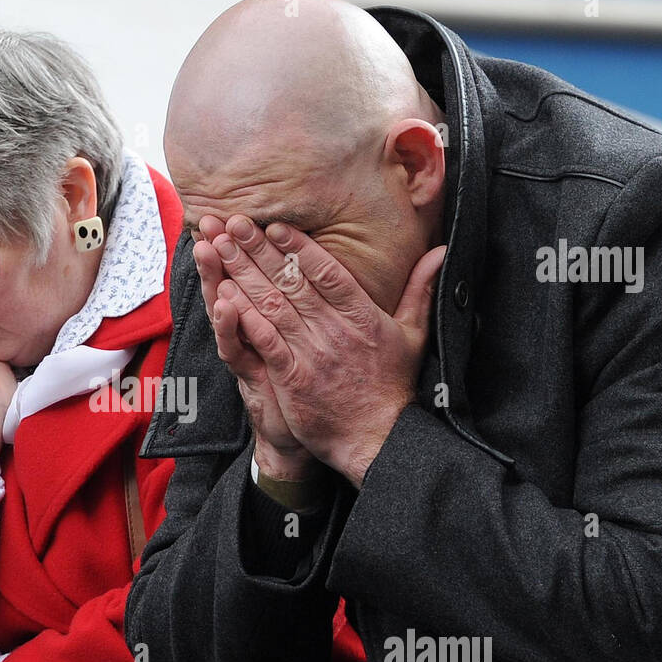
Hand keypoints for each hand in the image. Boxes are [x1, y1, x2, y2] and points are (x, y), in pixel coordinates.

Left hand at [211, 215, 444, 484]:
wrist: (376, 439)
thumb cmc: (392, 388)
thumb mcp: (414, 335)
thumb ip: (420, 290)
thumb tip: (439, 252)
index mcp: (363, 316)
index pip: (327, 272)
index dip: (300, 247)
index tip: (274, 225)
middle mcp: (335, 330)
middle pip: (292, 281)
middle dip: (259, 250)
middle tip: (234, 223)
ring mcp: (312, 354)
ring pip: (273, 305)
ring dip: (244, 274)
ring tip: (221, 248)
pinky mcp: (292, 378)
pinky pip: (265, 341)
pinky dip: (244, 318)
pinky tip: (224, 297)